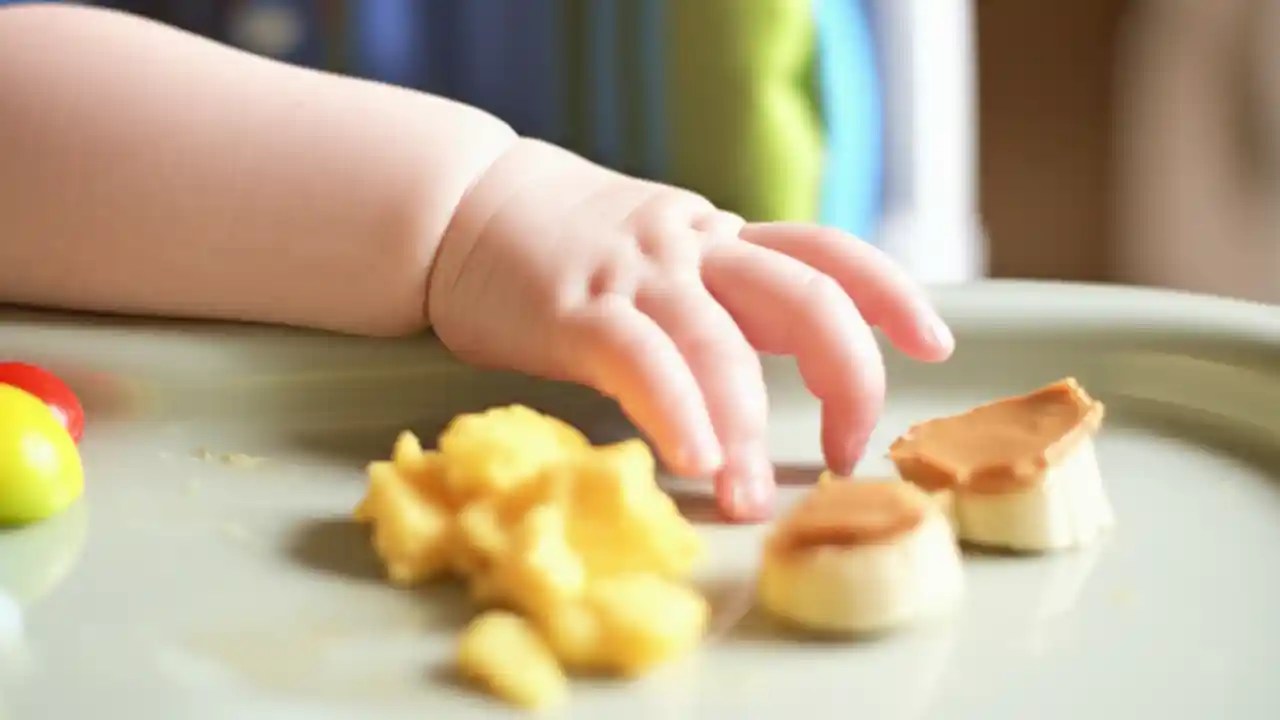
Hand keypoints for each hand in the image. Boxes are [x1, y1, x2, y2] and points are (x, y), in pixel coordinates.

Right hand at [427, 140, 952, 521]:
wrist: (463, 208)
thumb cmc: (566, 255)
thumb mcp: (661, 260)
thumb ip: (715, 306)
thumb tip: (765, 381)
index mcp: (722, 241)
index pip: (830, 252)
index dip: (893, 294)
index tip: (934, 346)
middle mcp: (696, 249)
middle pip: (808, 296)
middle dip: (847, 378)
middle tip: (848, 452)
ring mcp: (639, 276)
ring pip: (724, 343)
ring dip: (751, 429)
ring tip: (748, 496)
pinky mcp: (578, 310)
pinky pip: (644, 361)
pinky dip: (679, 413)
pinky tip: (694, 460)